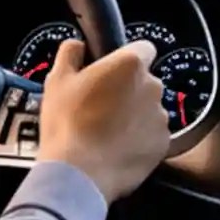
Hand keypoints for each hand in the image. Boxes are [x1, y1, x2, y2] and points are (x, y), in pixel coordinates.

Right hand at [36, 39, 169, 202]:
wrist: (79, 173)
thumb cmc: (68, 125)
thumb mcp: (57, 80)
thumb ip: (70, 53)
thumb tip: (76, 46)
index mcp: (129, 65)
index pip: (142, 48)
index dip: (126, 58)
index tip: (113, 71)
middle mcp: (152, 87)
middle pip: (144, 80)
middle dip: (127, 89)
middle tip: (101, 104)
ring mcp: (160, 117)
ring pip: (149, 108)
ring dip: (134, 115)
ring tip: (106, 130)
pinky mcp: (162, 144)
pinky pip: (152, 134)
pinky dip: (139, 139)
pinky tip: (116, 146)